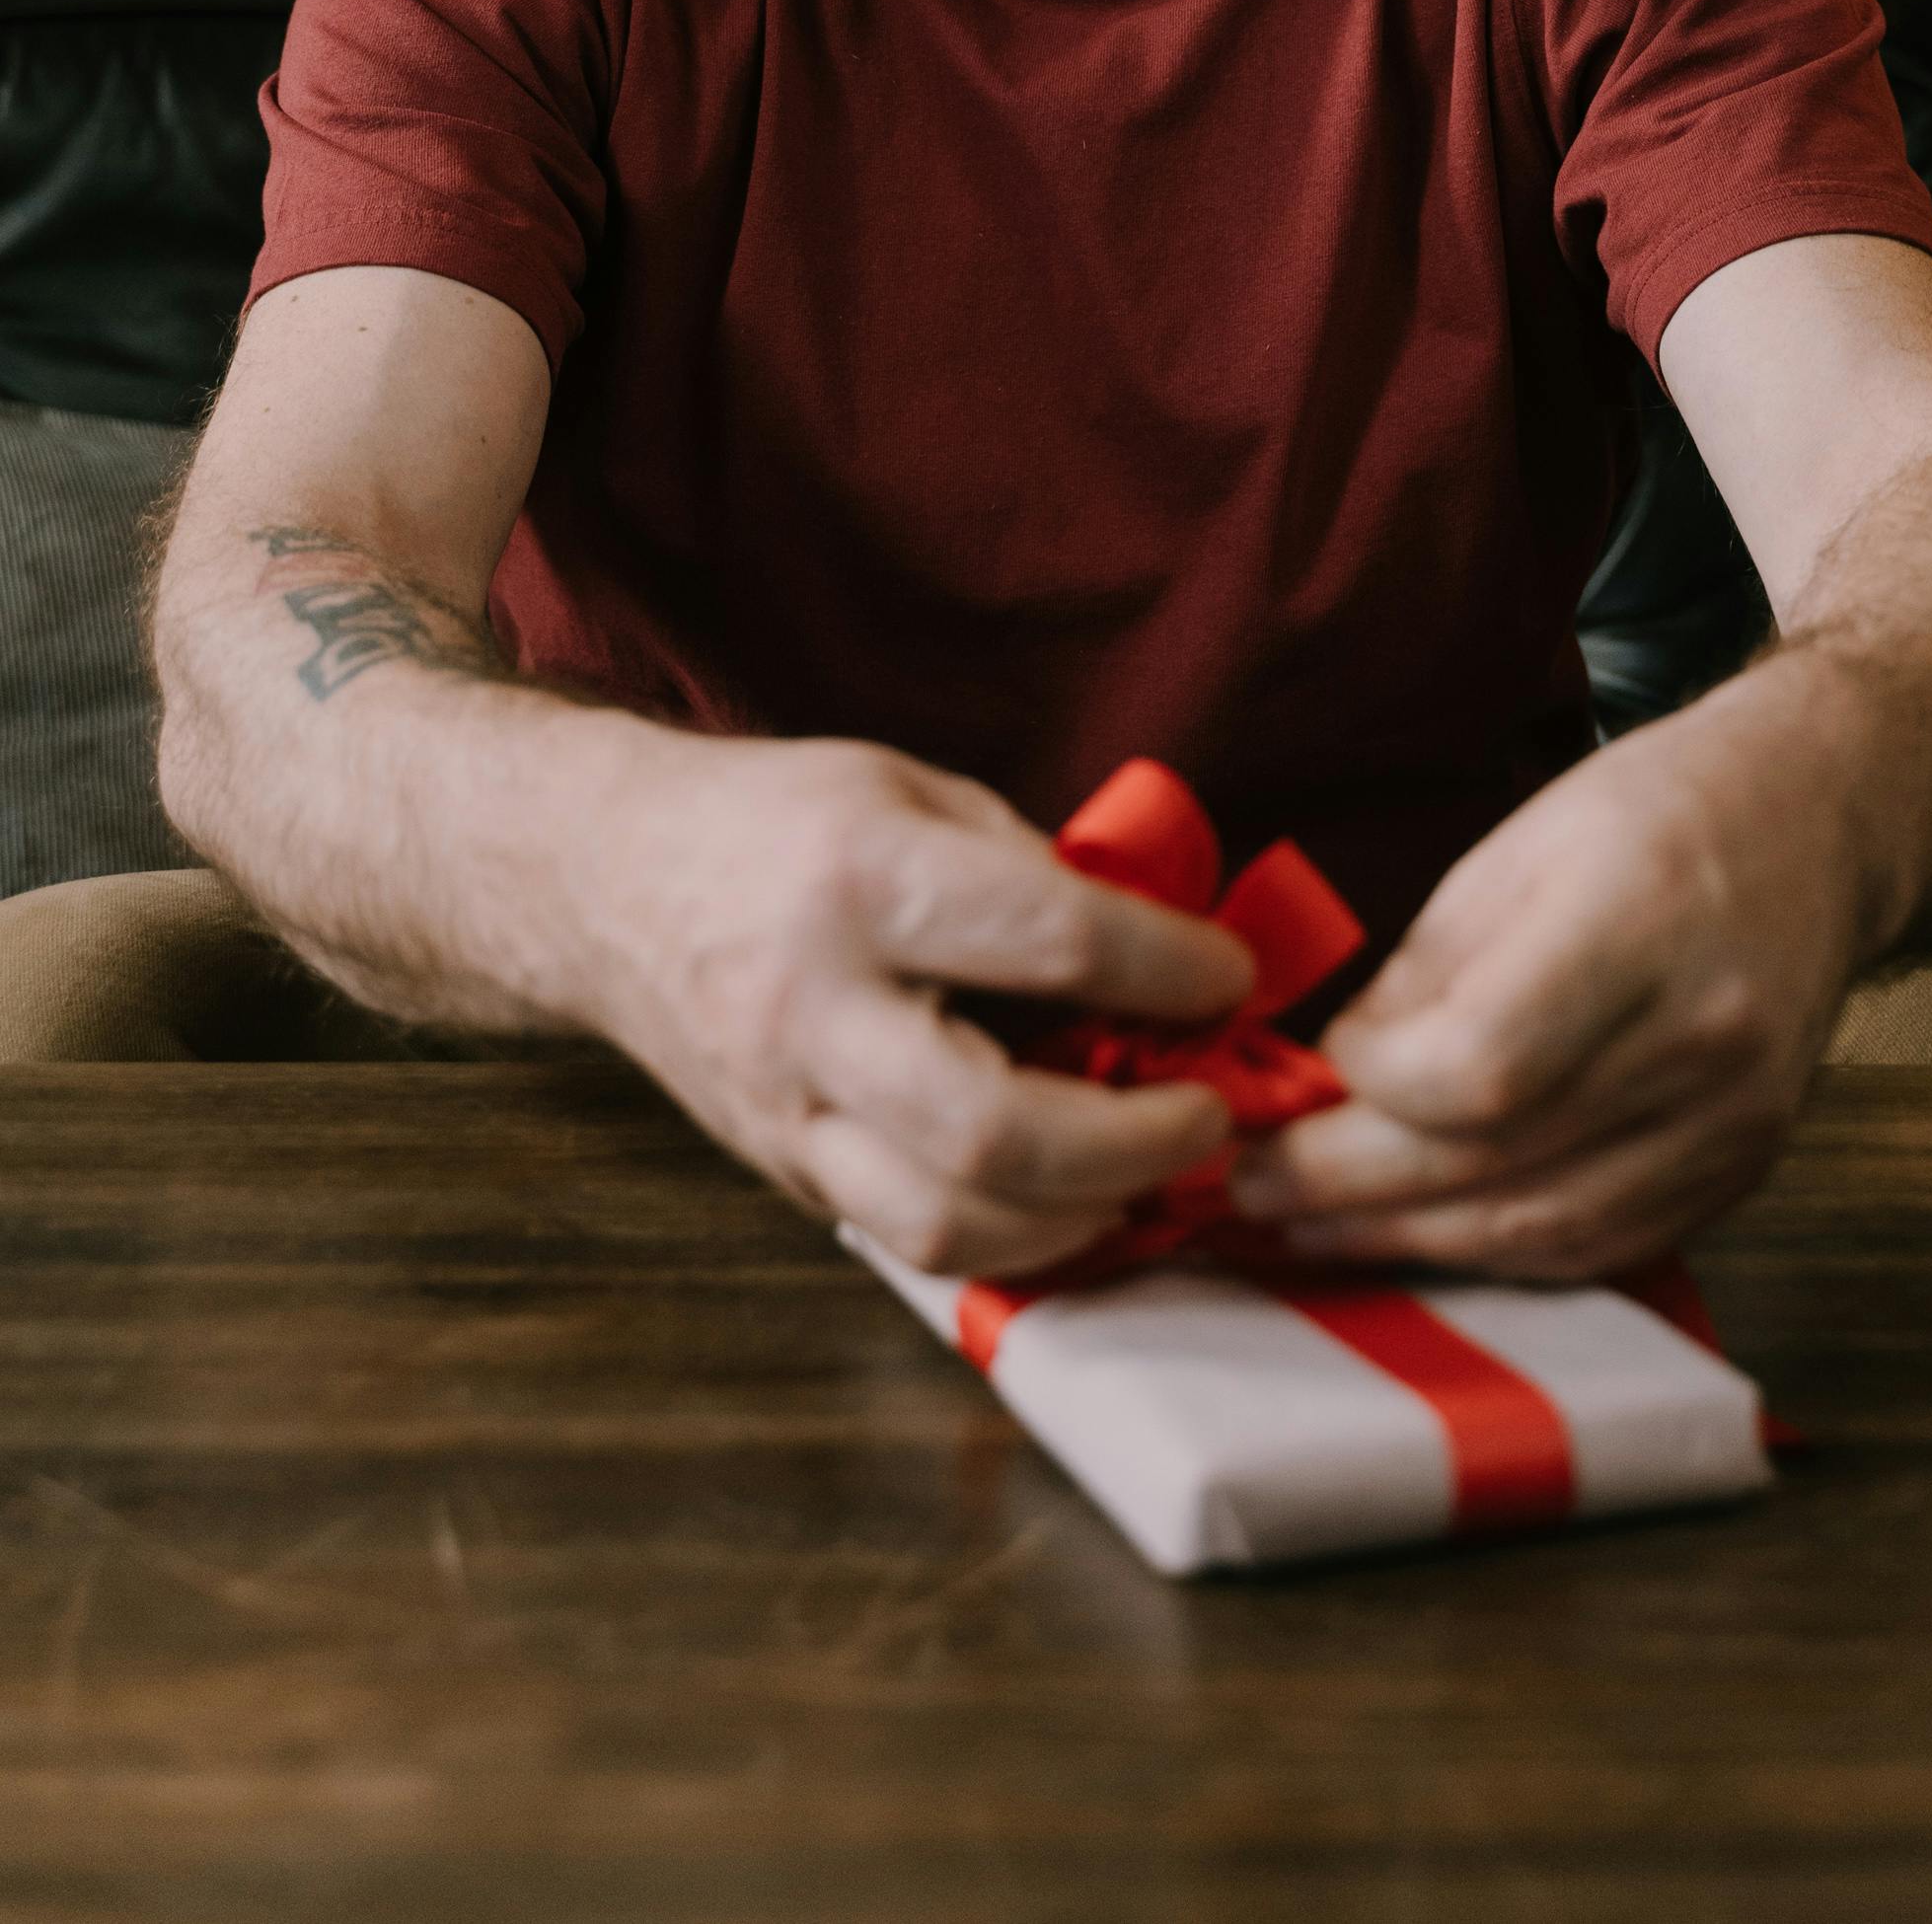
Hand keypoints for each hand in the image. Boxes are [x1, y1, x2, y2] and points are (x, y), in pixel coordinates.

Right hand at [582, 736, 1253, 1278]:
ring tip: (1152, 1173)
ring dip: (1081, 1217)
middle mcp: (816, 1003)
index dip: (1171, 968)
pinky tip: (1074, 1203)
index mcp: (863, 876)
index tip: (1231, 975)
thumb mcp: (909, 787)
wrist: (601, 878)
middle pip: (995, 1126)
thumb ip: (1028, 867)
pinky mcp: (782, 1168)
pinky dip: (1013, 1242)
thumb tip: (1156, 941)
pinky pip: (909, 1243)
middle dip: (1135, 1139)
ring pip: (947, 1221)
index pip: (1053, 939)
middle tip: (1209, 1113)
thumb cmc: (774, 821)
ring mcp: (789, 1105)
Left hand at [1227, 677, 1864, 1279]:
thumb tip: (1330, 1080)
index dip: (1373, 1087)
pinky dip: (1498, 1255)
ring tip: (1309, 1227)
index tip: (1315, 1062)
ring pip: (1546, 1230)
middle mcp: (1702, 1038)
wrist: (1815, 825)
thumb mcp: (1514, 848)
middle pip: (1499, 1161)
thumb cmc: (1648, 813)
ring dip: (1407, 1241)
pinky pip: (1603, 1249)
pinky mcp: (1747, 1170)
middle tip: (1249, 1186)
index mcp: (1639, 924)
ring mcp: (1737, 1120)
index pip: (1482, 1067)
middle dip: (1351, 1186)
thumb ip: (1424, 976)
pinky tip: (1421, 1237)